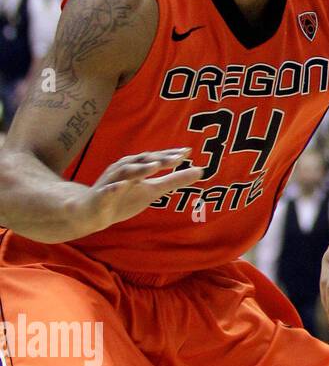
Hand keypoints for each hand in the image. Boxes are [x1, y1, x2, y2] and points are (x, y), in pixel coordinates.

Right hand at [80, 148, 202, 232]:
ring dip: (139, 169)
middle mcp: (124, 170)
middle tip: (178, 157)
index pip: (155, 159)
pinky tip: (122, 186)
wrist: (92, 213)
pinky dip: (114, 187)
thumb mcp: (153, 190)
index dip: (170, 155)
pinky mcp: (100, 197)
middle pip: (142, 162)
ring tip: (155, 166)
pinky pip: (106, 191)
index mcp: (137, 168)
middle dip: (159, 159)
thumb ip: (175, 180)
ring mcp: (111, 182)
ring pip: (125, 173)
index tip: (188, 152)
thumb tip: (201, 170)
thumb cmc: (124, 197)